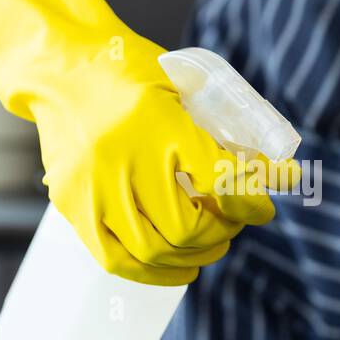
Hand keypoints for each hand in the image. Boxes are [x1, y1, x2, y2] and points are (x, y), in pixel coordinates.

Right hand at [0, 0, 279, 284]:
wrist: (59, 66)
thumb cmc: (129, 73)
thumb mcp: (183, 86)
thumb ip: (224, 130)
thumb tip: (280, 176)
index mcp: (156, 119)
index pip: (217, 179)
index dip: (249, 203)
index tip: (262, 207)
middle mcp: (121, 156)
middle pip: (186, 226)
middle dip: (221, 231)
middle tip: (232, 221)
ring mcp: (91, 186)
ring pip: (154, 250)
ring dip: (193, 255)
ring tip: (210, 243)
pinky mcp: (72, 204)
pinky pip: (116, 259)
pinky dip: (154, 273)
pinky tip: (179, 266)